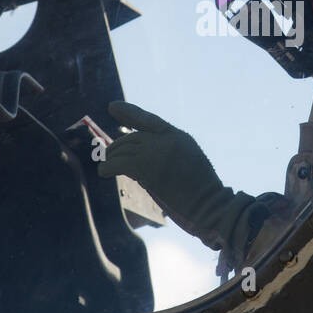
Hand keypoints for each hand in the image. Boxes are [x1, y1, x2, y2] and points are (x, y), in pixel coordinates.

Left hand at [97, 101, 263, 268]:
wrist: (209, 205)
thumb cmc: (203, 192)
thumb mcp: (190, 162)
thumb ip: (169, 152)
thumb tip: (142, 157)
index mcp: (178, 136)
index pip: (149, 120)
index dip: (129, 112)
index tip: (112, 107)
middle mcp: (166, 139)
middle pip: (132, 138)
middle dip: (117, 146)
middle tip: (108, 155)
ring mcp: (155, 152)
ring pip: (123, 149)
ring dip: (111, 158)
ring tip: (105, 165)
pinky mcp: (146, 168)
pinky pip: (119, 163)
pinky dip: (107, 167)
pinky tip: (103, 172)